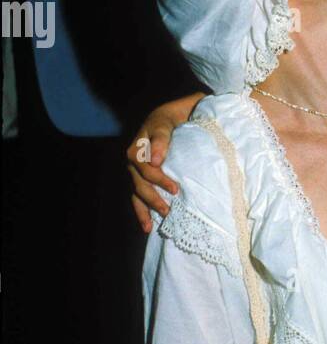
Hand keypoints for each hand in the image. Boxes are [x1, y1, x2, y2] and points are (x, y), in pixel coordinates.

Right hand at [125, 93, 204, 232]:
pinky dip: (142, 212)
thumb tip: (155, 159)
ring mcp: (136, 172)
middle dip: (154, 198)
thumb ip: (161, 138)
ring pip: (137, 193)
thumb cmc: (171, 119)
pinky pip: (138, 198)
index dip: (158, 179)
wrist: (172, 116)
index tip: (175, 189)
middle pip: (140, 183)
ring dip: (145, 210)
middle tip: (169, 210)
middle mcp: (133, 162)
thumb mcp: (166, 123)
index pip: (145, 168)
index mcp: (137, 148)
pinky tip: (147, 227)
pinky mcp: (142, 180)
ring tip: (152, 226)